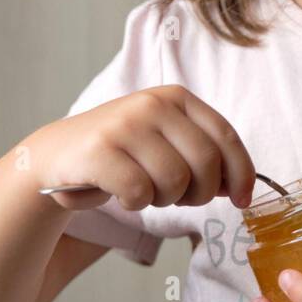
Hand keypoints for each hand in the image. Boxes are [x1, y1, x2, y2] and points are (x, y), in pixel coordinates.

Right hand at [23, 85, 256, 211]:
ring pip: (175, 182)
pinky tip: (121, 193)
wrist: (58, 154)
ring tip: (144, 190)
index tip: (243, 200)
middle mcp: (153, 104)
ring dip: (164, 200)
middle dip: (199, 194)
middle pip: (206, 164)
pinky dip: (134, 204)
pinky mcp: (99, 150)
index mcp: (177, 97)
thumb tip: (241, 186)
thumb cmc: (122, 153)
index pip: (226, 136)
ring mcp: (125, 124)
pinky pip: (139, 193)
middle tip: (177, 198)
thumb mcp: (167, 141)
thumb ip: (203, 154)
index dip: (242, 173)